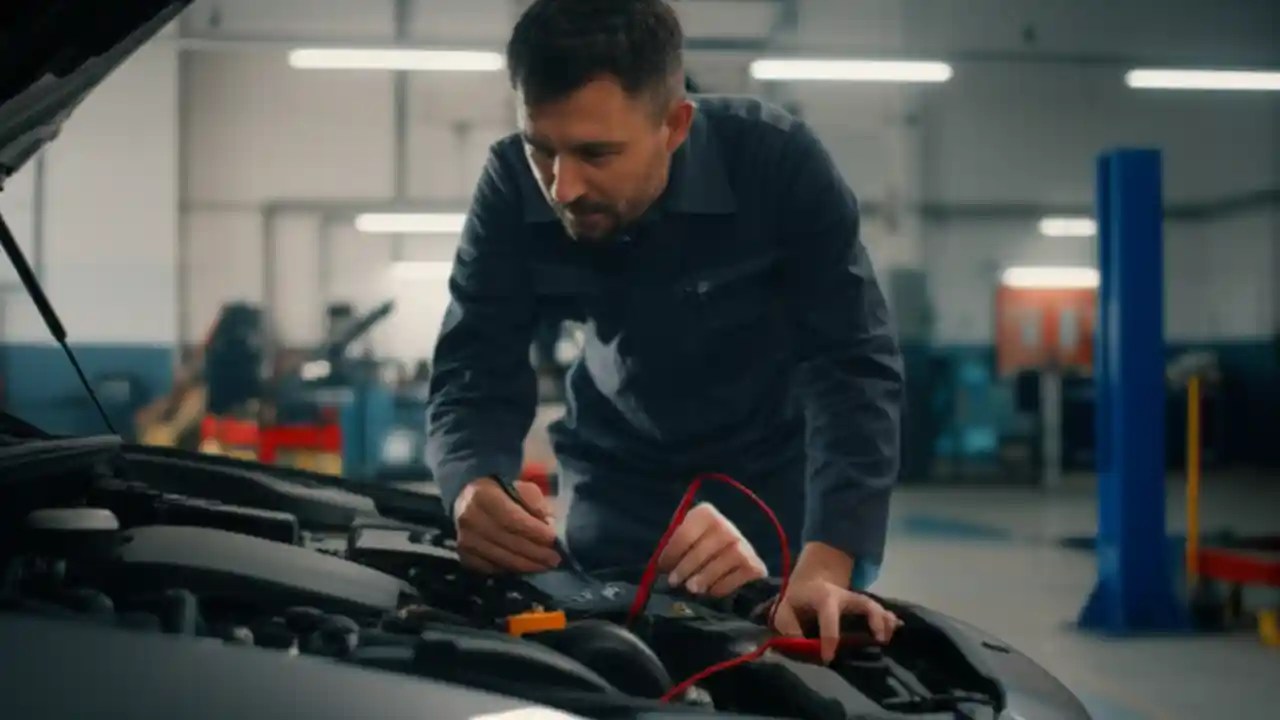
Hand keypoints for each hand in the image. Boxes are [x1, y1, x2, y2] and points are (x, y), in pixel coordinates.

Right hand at [453, 477, 560, 573]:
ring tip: (546, 565)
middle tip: (556, 557)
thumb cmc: (499, 494)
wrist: (466, 504)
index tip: (554, 539)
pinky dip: (513, 570)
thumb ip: (534, 502)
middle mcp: (469, 520)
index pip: (511, 519)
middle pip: (508, 541)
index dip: (534, 531)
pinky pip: (493, 569)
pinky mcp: (465, 558)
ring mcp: (464, 542)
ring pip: (502, 559)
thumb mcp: (518, 487)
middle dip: (535, 552)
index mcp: (482, 497)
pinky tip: (527, 566)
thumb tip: (549, 524)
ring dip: (528, 564)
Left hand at [657, 502, 766, 597]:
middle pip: (699, 551)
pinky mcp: (754, 565)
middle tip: (673, 582)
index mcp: (706, 513)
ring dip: (701, 579)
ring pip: (715, 566)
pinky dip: (720, 587)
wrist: (740, 556)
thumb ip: (674, 545)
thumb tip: (658, 565)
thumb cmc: (703, 545)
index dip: (671, 553)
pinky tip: (712, 590)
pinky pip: (732, 580)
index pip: (684, 534)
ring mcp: (742, 545)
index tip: (662, 567)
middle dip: (684, 569)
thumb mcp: (688, 538)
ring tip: (691, 588)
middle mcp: (726, 525)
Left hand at [771, 579, 901, 662]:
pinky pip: (880, 611)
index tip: (828, 659)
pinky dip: (889, 621)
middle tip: (879, 640)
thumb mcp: (784, 610)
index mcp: (823, 597)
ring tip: (887, 639)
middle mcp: (844, 596)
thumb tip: (800, 646)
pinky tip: (896, 630)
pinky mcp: (862, 607)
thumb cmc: (797, 600)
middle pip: (863, 603)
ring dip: (885, 621)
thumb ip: (789, 628)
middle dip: (874, 618)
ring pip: (875, 606)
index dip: (829, 639)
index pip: (829, 618)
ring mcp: (855, 600)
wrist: (810, 582)